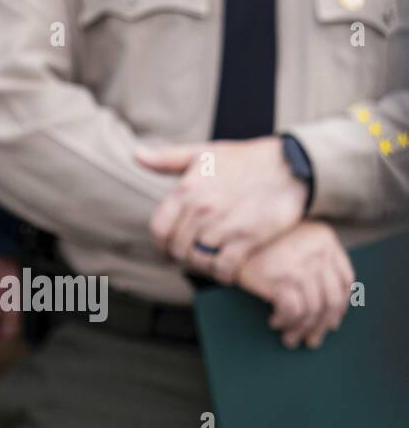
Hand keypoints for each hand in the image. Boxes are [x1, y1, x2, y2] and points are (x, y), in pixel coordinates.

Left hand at [137, 136, 306, 279]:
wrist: (290, 166)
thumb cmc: (244, 159)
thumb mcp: (202, 153)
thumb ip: (167, 159)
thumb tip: (136, 155)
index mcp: (186, 190)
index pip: (159, 229)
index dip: (161, 244)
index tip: (169, 249)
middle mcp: (200, 209)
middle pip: (178, 248)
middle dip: (183, 257)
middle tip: (194, 257)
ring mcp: (223, 225)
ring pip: (199, 260)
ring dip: (203, 266)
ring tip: (210, 262)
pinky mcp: (247, 238)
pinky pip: (223, 268)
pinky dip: (222, 274)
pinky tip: (228, 269)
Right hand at [235, 221, 354, 349]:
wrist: (223, 242)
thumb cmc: (258, 250)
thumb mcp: (293, 250)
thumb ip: (315, 267)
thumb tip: (336, 313)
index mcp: (324, 238)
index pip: (345, 280)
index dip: (340, 307)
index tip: (330, 324)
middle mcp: (317, 248)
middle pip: (331, 297)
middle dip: (321, 325)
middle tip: (311, 340)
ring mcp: (299, 262)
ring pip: (313, 308)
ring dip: (301, 329)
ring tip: (290, 338)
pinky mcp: (281, 275)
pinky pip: (293, 310)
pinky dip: (286, 321)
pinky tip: (274, 323)